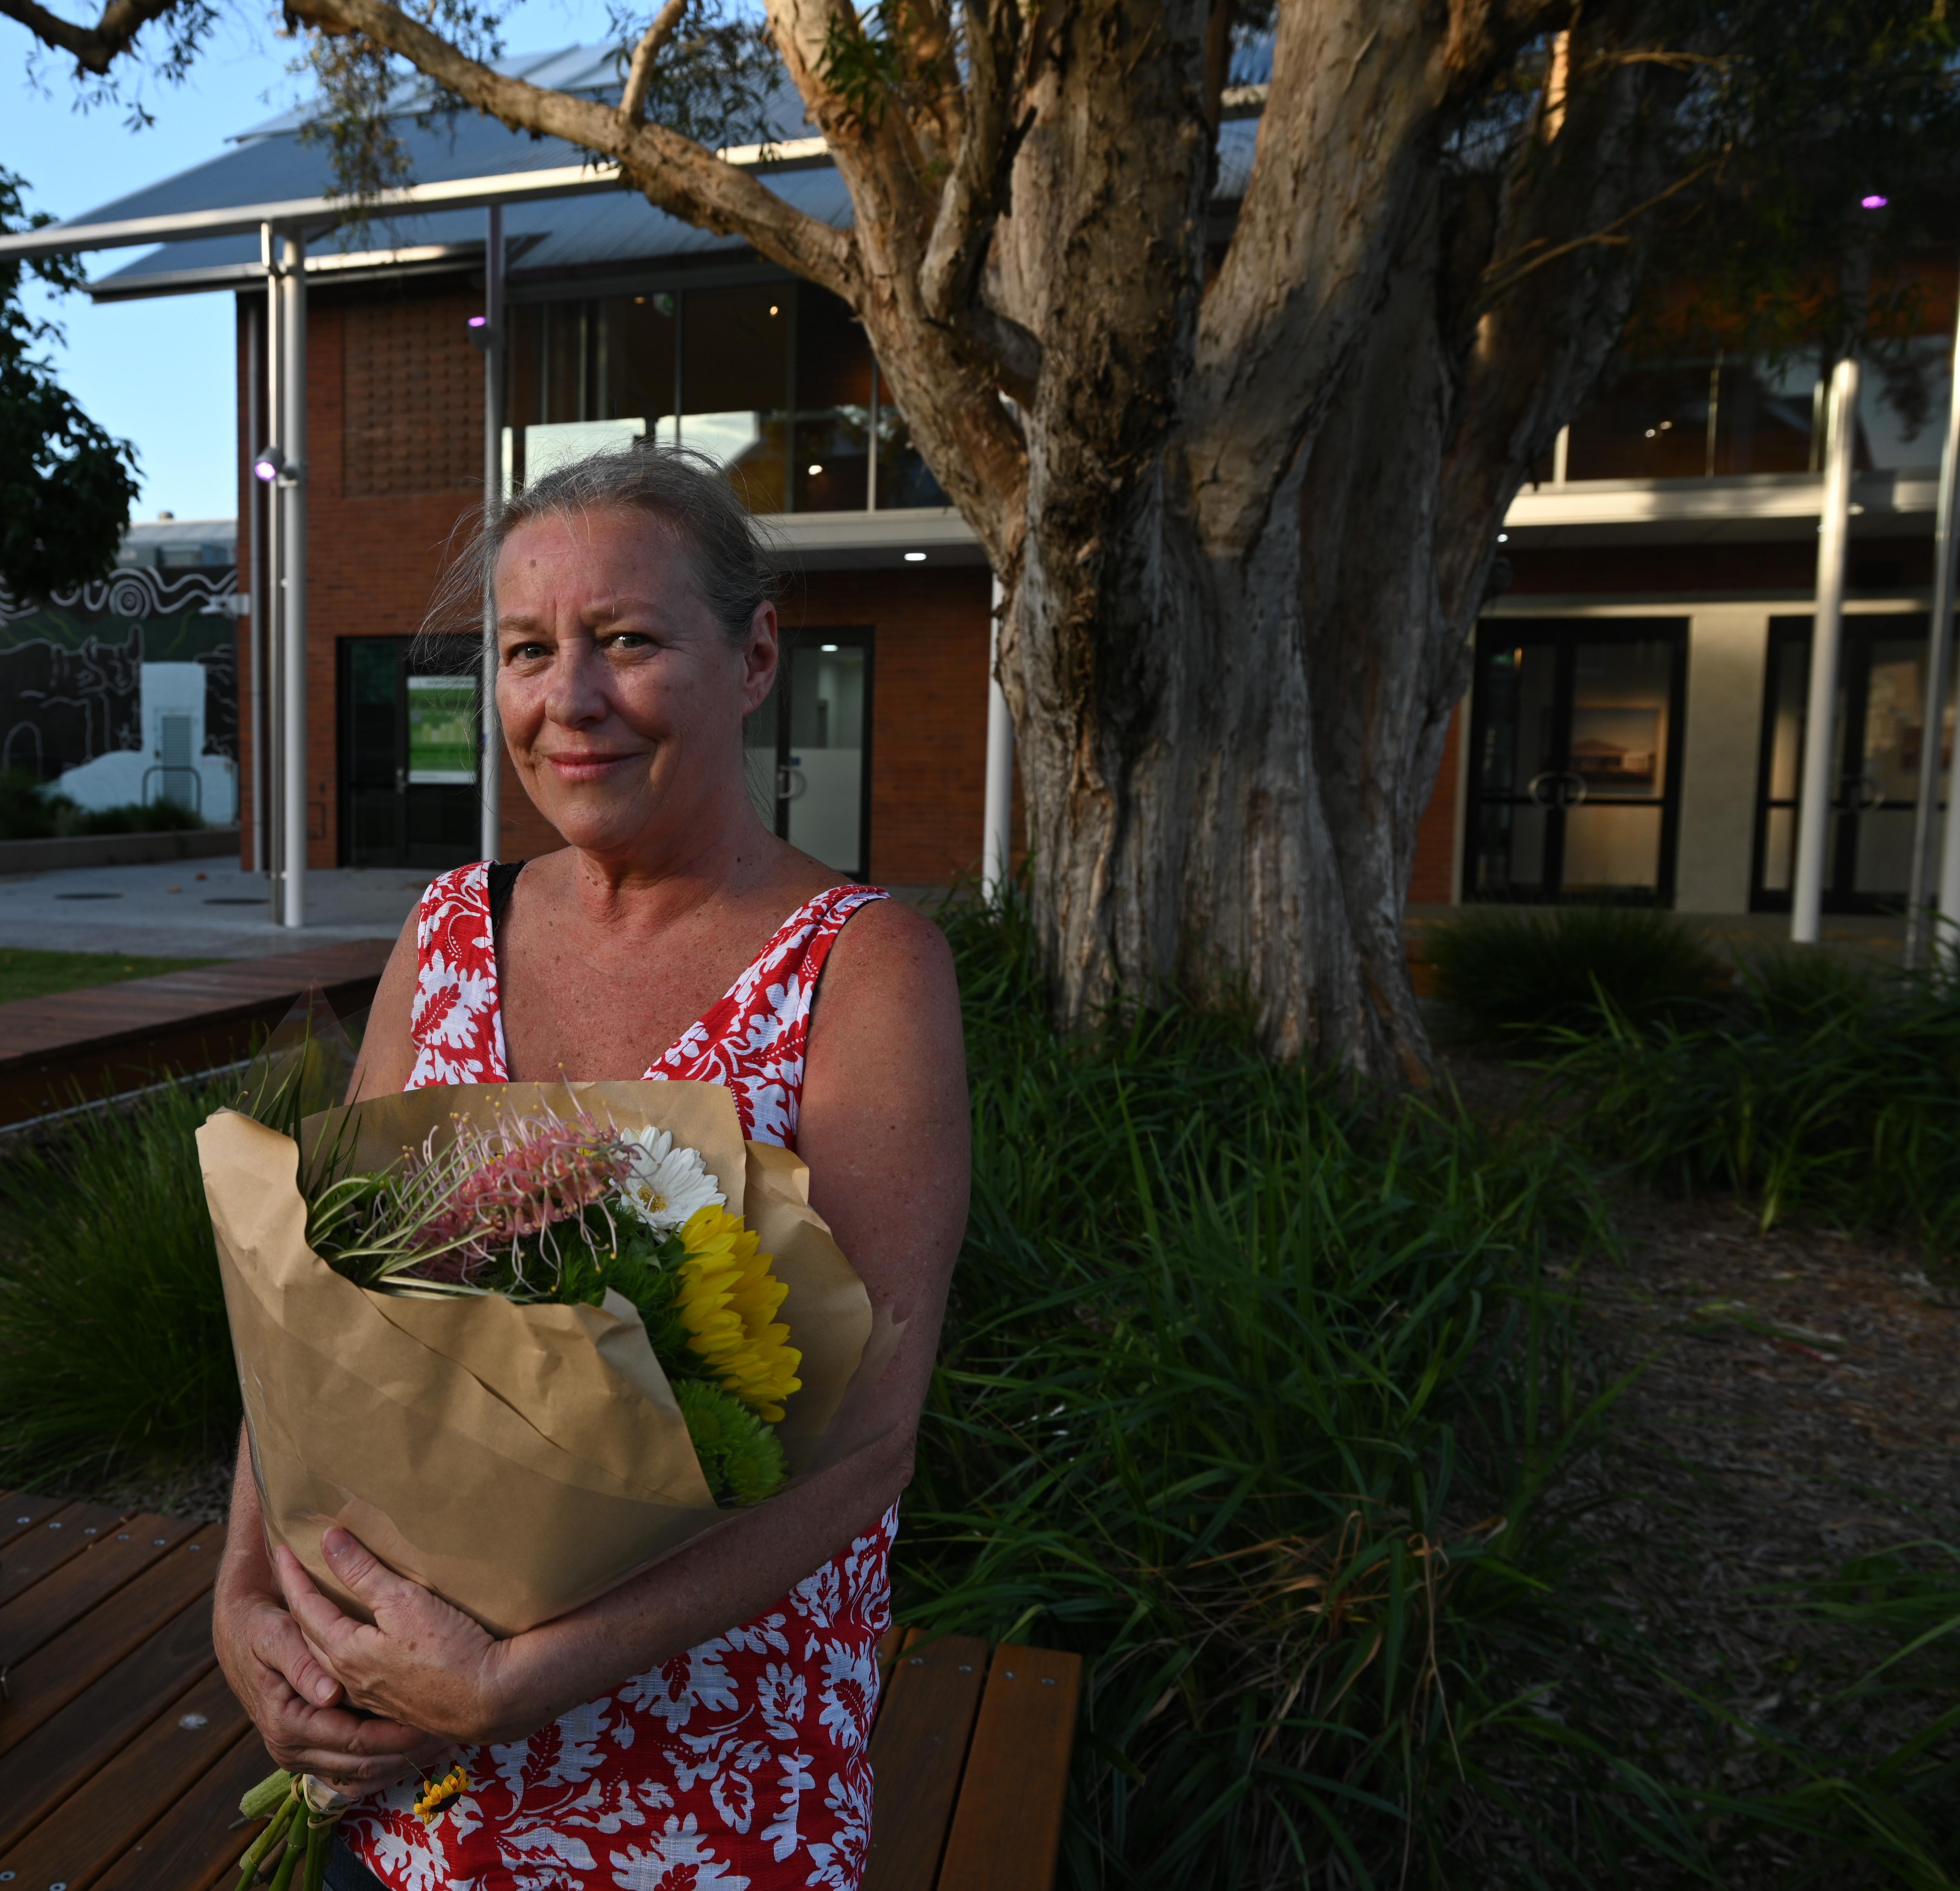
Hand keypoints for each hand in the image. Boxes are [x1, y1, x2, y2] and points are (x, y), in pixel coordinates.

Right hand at [212, 1583, 452, 1798]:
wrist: (238, 1631)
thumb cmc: (261, 1628)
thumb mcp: (276, 1636)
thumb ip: (301, 1663)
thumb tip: (328, 1694)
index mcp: (286, 1723)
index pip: (351, 1741)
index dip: (394, 1737)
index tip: (433, 1726)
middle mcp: (291, 1748)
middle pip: (359, 1765)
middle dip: (405, 1757)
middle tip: (450, 1742)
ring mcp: (300, 1754)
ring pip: (358, 1775)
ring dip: (399, 1765)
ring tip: (443, 1750)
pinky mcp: (310, 1749)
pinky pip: (350, 1772)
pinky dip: (382, 1766)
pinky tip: (415, 1755)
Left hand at [276, 1530, 509, 1744]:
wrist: (489, 1699)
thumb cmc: (448, 1649)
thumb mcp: (404, 1601)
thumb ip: (363, 1573)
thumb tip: (329, 1539)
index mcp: (345, 1652)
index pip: (305, 1609)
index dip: (292, 1577)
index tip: (281, 1551)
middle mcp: (349, 1678)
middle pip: (309, 1638)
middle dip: (296, 1605)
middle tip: (292, 1577)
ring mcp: (371, 1696)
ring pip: (328, 1661)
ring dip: (315, 1634)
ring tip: (316, 1612)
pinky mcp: (394, 1704)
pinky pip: (350, 1677)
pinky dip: (339, 1656)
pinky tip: (353, 1652)